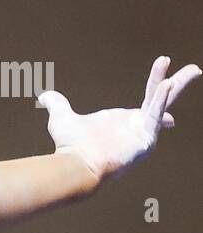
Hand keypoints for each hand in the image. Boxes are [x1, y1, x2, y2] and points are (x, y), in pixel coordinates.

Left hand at [39, 56, 199, 183]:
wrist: (76, 164)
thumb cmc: (71, 146)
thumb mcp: (62, 119)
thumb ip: (57, 105)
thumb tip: (44, 96)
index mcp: (124, 120)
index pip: (147, 102)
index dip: (158, 93)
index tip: (167, 82)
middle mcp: (137, 125)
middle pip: (162, 99)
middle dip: (179, 83)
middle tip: (196, 69)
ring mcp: (143, 133)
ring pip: (163, 103)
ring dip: (176, 86)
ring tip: (194, 70)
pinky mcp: (145, 139)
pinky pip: (155, 114)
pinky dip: (160, 100)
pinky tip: (166, 84)